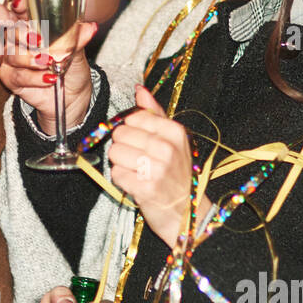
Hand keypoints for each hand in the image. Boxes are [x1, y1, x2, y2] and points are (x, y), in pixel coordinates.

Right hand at [0, 0, 98, 134]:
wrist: (72, 95)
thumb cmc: (72, 68)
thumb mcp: (77, 51)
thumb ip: (77, 39)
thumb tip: (89, 27)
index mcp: (33, 25)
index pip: (20, 10)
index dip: (19, 6)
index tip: (21, 6)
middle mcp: (19, 40)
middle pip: (10, 31)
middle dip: (22, 34)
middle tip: (38, 39)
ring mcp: (12, 58)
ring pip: (12, 54)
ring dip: (31, 59)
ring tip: (49, 62)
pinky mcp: (10, 77)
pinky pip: (16, 75)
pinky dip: (33, 77)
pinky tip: (48, 78)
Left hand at [108, 84, 204, 249]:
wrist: (186, 213)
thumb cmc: (177, 174)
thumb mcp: (173, 140)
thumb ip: (154, 113)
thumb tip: (140, 89)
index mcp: (174, 132)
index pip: (133, 118)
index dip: (130, 130)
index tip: (140, 142)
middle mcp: (167, 148)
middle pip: (121, 135)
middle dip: (123, 147)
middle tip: (137, 160)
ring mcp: (157, 169)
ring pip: (115, 154)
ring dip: (121, 164)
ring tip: (137, 172)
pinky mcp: (145, 188)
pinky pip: (117, 174)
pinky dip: (122, 180)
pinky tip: (136, 184)